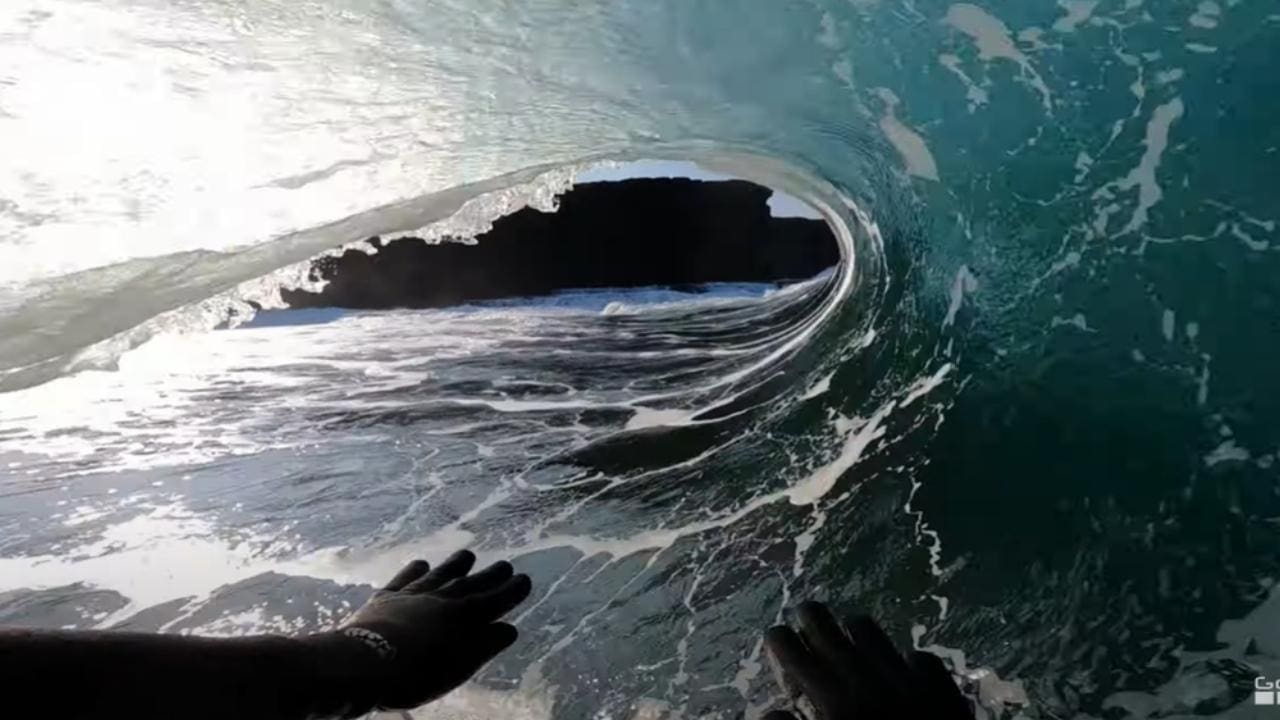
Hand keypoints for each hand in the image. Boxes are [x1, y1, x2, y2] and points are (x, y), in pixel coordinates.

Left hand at [312, 550, 531, 713]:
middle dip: (490, 575)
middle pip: (470, 584)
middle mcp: (441, 600)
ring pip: (440, 575)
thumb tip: (508, 628)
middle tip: (505, 564)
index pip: (495, 601)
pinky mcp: (386, 599)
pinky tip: (421, 563)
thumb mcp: (461, 665)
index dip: (511, 591)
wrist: (369, 662)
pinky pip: (405, 579)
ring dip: (455, 565)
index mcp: (464, 618)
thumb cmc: (419, 672)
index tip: (525, 579)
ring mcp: (413, 596)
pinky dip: (415, 571)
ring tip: (468, 554)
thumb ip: (486, 645)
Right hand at [762, 601, 970, 719]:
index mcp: (834, 702)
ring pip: (868, 630)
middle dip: (810, 617)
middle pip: (826, 626)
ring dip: (852, 630)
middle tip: (804, 617)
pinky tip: (902, 672)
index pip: (794, 651)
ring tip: (847, 636)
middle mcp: (866, 681)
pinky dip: (906, 662)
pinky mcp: (939, 690)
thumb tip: (771, 712)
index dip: (780, 639)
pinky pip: (918, 659)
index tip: (775, 635)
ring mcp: (905, 680)